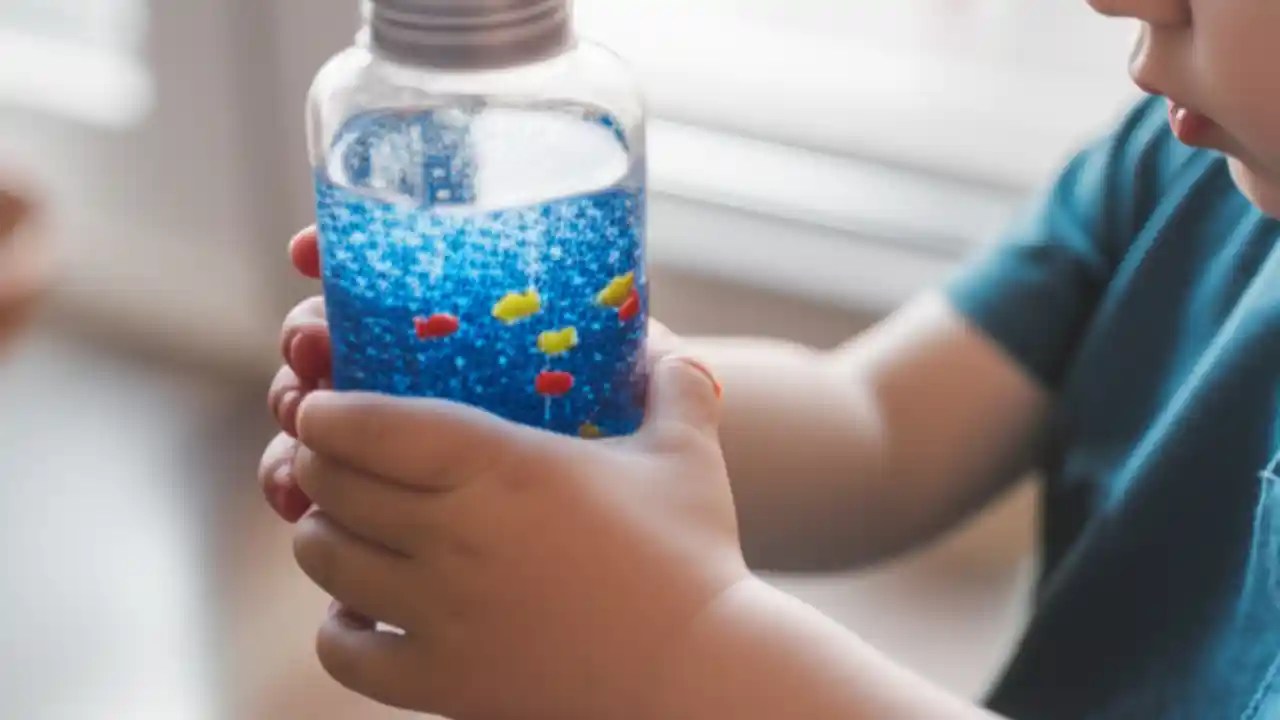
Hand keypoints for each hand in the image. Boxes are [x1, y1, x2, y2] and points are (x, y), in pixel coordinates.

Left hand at [259, 228, 744, 718]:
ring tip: (336, 524)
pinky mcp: (443, 681)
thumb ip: (674, 383)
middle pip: (335, 488)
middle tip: (326, 456)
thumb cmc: (694, 553)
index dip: (328, 413)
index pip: (372, 427)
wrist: (698, 673)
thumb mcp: (687, 452)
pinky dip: (338, 626)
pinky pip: (344, 653)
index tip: (320, 407)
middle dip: (317, 464)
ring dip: (321, 534)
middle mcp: (456, 535)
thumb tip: (671, 345)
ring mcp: (442, 614)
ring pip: (328, 561)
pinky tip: (360, 609)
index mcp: (503, 467)